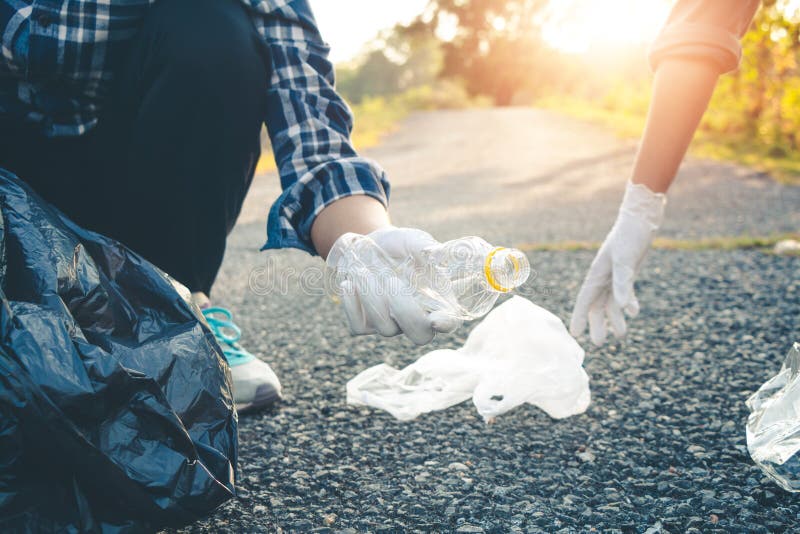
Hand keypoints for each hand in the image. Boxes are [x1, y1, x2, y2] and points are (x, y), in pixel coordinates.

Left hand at [327, 226, 461, 344]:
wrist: (369, 246)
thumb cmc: (400, 244)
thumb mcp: (413, 240)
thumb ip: (426, 247)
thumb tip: (438, 253)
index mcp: (437, 299)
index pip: (449, 321)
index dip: (446, 323)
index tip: (437, 319)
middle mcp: (417, 317)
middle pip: (420, 336)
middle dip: (405, 311)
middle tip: (391, 280)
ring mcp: (392, 323)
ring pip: (386, 329)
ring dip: (372, 298)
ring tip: (361, 270)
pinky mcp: (366, 324)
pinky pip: (358, 328)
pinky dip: (352, 306)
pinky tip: (349, 283)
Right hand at [570, 182, 665, 344]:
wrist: (641, 219)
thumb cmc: (630, 236)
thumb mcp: (627, 260)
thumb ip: (624, 285)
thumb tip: (625, 309)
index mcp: (597, 274)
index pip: (585, 300)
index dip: (579, 317)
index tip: (575, 334)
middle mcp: (603, 277)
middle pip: (597, 306)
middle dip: (598, 324)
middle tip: (599, 344)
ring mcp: (616, 276)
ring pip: (611, 302)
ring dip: (615, 318)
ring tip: (621, 335)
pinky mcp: (628, 274)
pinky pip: (624, 294)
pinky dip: (627, 304)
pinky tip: (633, 313)